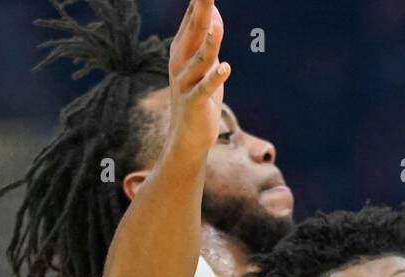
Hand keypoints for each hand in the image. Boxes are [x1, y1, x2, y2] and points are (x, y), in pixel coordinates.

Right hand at [166, 0, 229, 156]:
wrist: (186, 135)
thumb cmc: (197, 94)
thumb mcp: (203, 64)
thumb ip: (207, 39)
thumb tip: (214, 12)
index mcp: (181, 49)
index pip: (191, 19)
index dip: (198, 2)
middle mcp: (179, 62)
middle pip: (194, 32)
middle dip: (202, 10)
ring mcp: (185, 82)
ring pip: (200, 60)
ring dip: (210, 43)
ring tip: (218, 25)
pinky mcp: (194, 102)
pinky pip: (205, 89)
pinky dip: (215, 79)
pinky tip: (225, 68)